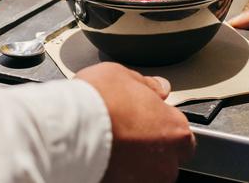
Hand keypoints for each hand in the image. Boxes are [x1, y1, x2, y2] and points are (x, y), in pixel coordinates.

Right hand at [76, 63, 194, 182]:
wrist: (66, 130)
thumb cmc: (97, 102)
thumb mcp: (124, 76)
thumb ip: (149, 85)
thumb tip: (160, 87)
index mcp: (175, 131)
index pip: (181, 136)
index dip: (162, 126)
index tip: (147, 119)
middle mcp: (166, 162)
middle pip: (164, 157)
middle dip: (148, 147)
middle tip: (125, 131)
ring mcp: (144, 181)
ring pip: (144, 173)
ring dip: (132, 162)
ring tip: (110, 146)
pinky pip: (124, 180)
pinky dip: (116, 173)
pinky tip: (101, 158)